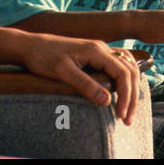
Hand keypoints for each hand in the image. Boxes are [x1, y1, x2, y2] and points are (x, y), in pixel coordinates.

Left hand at [13, 32, 141, 124]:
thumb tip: (107, 101)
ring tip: (127, 109)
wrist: (31, 45)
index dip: (126, 95)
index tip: (121, 115)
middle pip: (129, 71)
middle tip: (127, 119)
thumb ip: (85, 85)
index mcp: (96, 50)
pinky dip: (125, 77)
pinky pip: (119, 63)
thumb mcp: (62, 72)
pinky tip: (123, 89)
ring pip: (127, 66)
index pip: (123, 73)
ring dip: (130, 88)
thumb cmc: (44, 57)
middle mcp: (102, 48)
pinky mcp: (95, 54)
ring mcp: (100, 49)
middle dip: (132, 96)